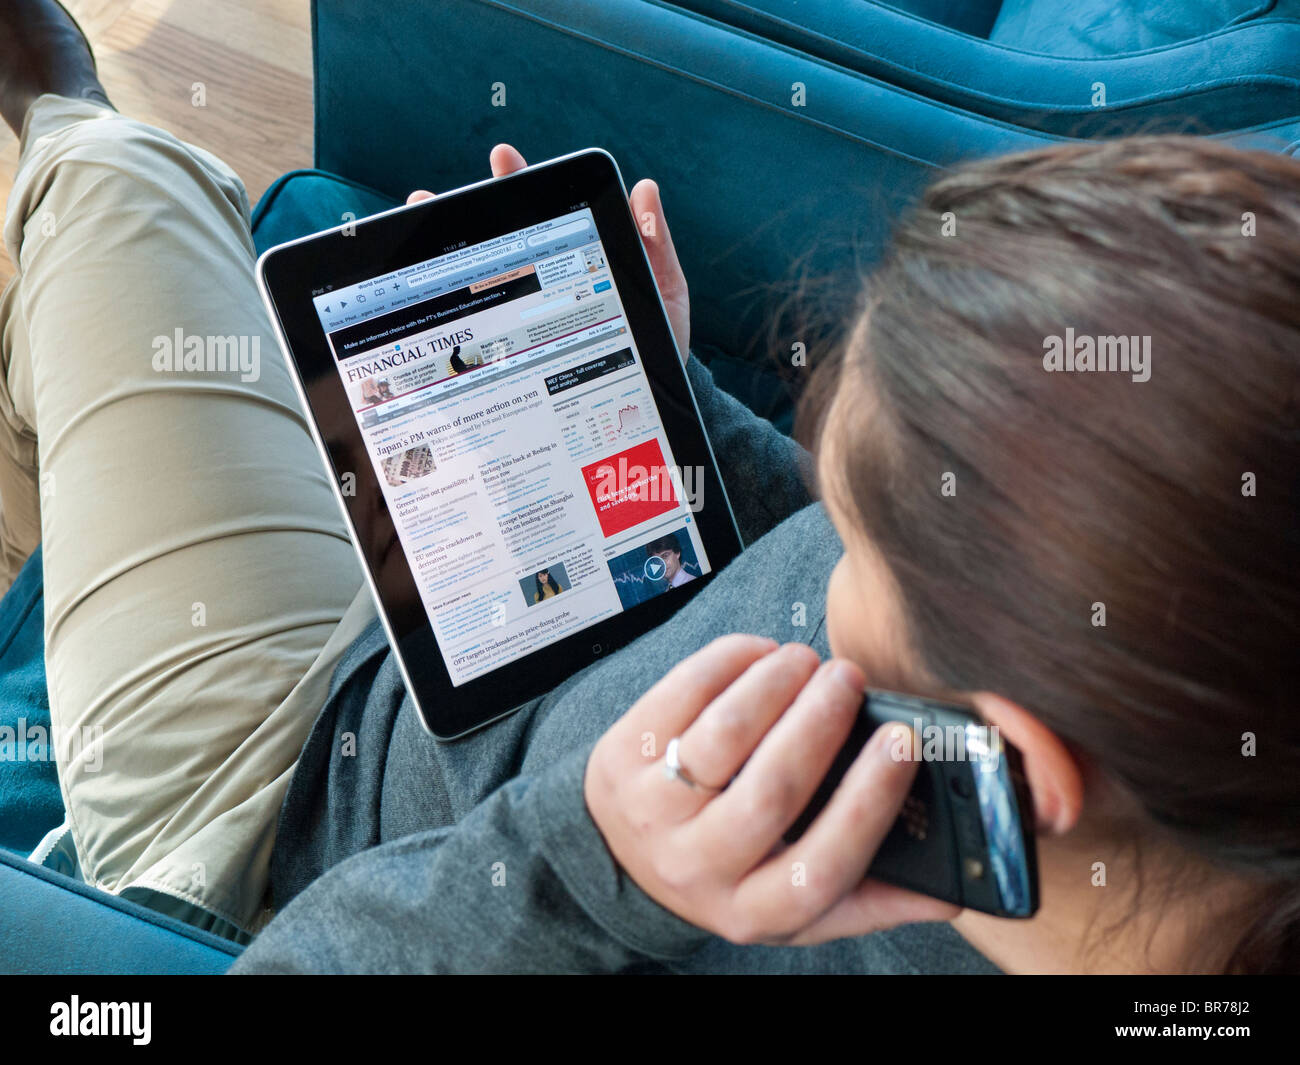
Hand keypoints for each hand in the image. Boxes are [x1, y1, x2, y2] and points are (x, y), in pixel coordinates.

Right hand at [406, 144, 691, 362]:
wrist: (656, 398)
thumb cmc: (658, 340)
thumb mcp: (663, 291)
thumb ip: (653, 243)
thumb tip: (643, 189)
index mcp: (576, 259)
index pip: (542, 214)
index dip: (519, 184)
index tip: (502, 159)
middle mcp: (545, 284)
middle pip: (499, 243)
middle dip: (462, 216)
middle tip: (433, 198)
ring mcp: (529, 317)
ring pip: (481, 282)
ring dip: (445, 256)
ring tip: (417, 229)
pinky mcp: (520, 353)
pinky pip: (486, 331)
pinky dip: (455, 315)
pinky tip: (433, 304)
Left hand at [584, 635, 960, 944]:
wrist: (622, 857)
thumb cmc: (729, 871)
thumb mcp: (791, 903)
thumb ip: (868, 898)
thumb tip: (954, 894)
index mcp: (755, 910)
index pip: (823, 868)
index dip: (869, 803)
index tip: (903, 743)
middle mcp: (699, 867)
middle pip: (773, 791)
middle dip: (822, 722)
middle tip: (850, 679)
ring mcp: (653, 811)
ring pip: (725, 735)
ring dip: (776, 683)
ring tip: (806, 660)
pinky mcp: (621, 757)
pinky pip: (680, 695)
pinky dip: (728, 662)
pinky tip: (759, 653)